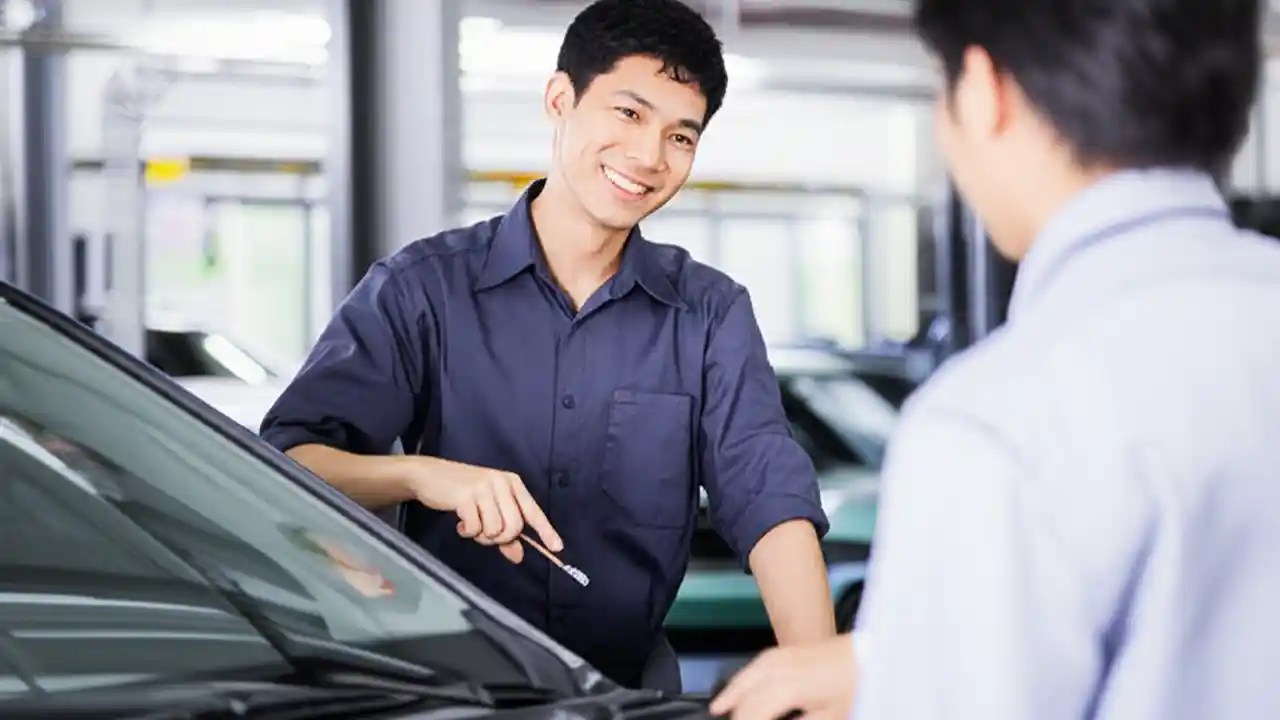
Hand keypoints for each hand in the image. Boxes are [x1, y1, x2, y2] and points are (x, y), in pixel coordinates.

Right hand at [407, 457, 562, 563]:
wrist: (430, 476)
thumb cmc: (462, 493)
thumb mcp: (487, 509)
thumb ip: (504, 534)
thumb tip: (519, 556)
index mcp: (512, 484)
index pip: (533, 512)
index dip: (546, 531)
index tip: (557, 547)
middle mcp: (502, 483)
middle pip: (514, 527)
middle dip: (499, 538)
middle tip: (484, 533)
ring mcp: (484, 488)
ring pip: (495, 530)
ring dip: (481, 535)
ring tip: (471, 523)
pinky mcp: (466, 495)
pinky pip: (475, 527)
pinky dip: (467, 531)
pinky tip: (460, 521)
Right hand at [709, 633, 856, 719]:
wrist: (872, 653)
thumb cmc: (856, 684)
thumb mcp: (830, 717)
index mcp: (785, 688)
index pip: (750, 715)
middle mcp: (777, 669)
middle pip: (743, 697)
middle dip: (736, 713)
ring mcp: (780, 656)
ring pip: (745, 677)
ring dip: (732, 693)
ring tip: (720, 707)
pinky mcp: (787, 651)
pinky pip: (755, 666)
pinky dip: (744, 677)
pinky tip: (743, 684)